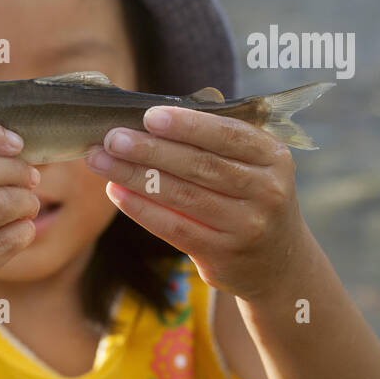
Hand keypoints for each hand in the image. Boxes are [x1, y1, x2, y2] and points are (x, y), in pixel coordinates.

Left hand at [85, 105, 308, 300]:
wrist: (277, 262)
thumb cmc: (250, 199)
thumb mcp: (252, 166)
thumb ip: (213, 144)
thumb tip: (148, 122)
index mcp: (274, 157)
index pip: (227, 135)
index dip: (187, 125)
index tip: (149, 116)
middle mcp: (266, 190)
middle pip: (199, 165)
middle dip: (150, 149)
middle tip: (112, 138)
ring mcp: (246, 225)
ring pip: (182, 195)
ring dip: (135, 176)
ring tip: (102, 161)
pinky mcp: (223, 253)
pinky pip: (174, 227)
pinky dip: (141, 208)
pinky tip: (115, 192)